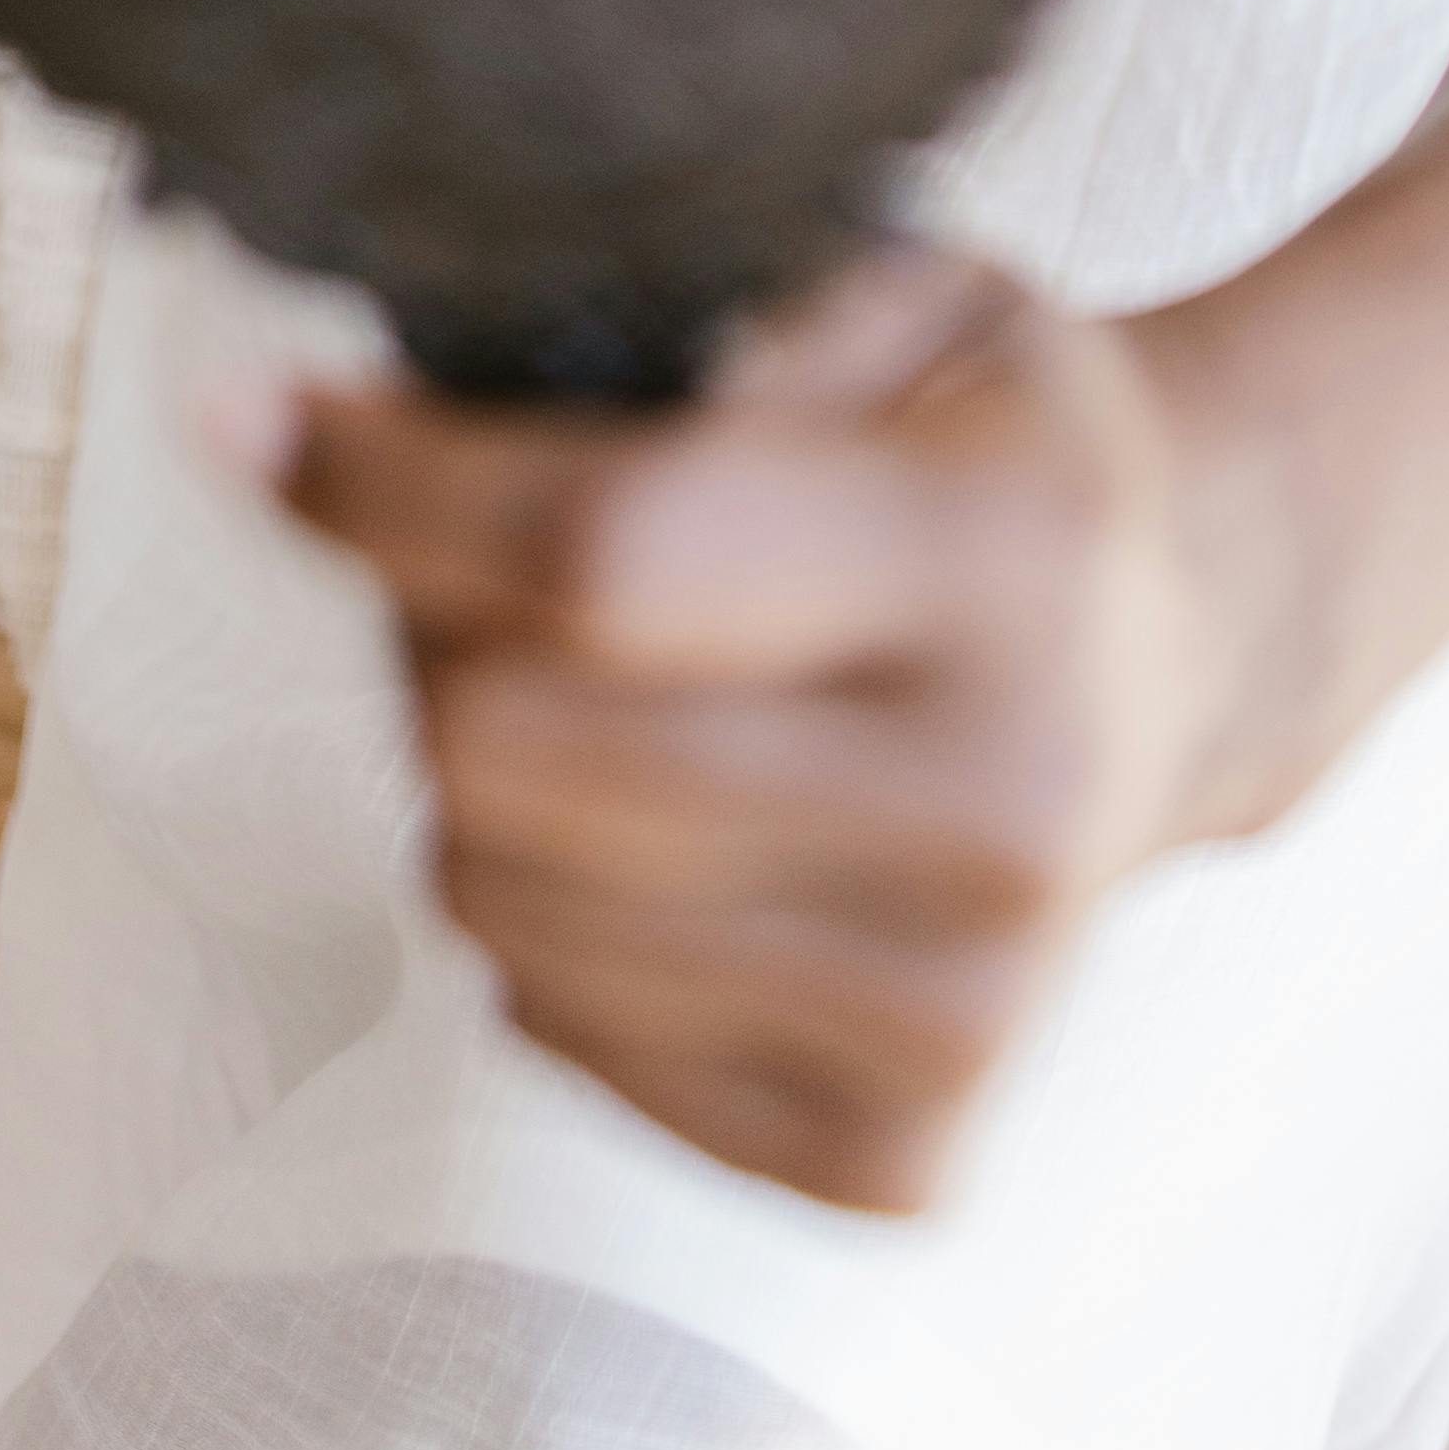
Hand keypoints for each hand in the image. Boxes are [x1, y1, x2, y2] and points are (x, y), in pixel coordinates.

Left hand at [281, 251, 1240, 1212]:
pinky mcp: (900, 1157)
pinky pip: (561, 1042)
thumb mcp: (898, 292)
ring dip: (480, 783)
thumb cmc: (991, 447)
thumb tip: (359, 404)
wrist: (1193, 648)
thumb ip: (681, 326)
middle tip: (478, 571)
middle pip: (513, 753)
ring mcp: (958, 1015)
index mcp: (1006, 557)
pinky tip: (660, 831)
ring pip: (504, 913)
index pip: (604, 550)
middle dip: (430, 634)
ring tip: (590, 696)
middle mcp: (1001, 809)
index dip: (387, 486)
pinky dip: (551, 924)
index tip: (256, 416)